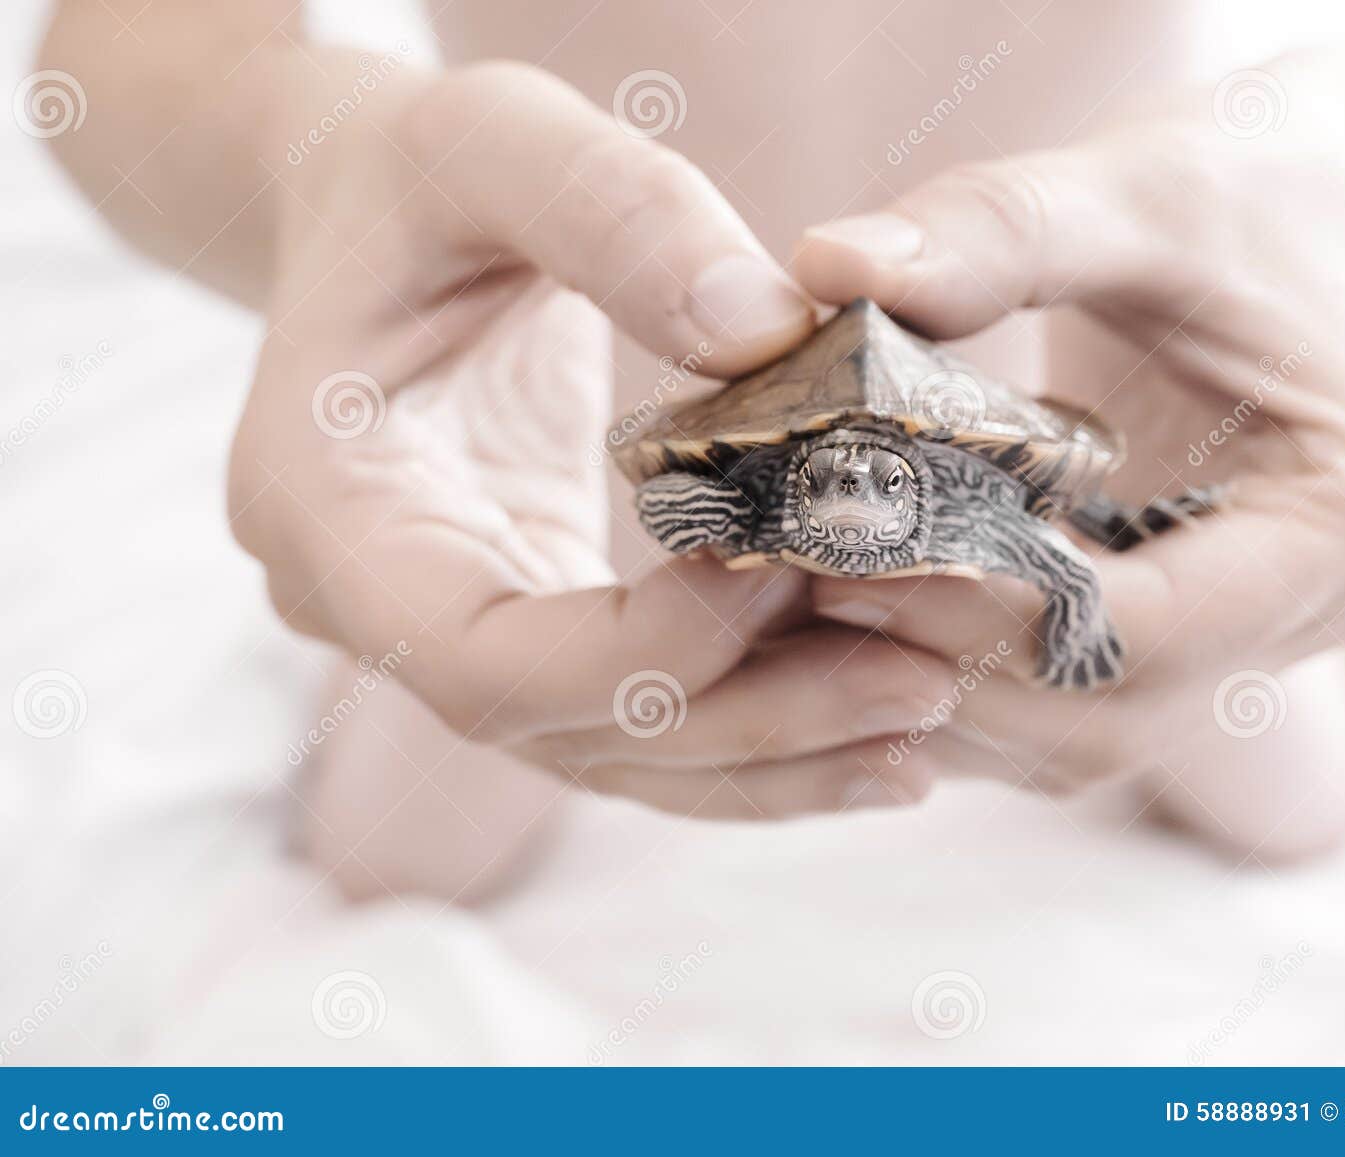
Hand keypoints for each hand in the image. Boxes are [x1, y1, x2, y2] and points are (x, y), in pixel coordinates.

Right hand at [228, 61, 946, 816]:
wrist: (378, 216)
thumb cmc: (414, 173)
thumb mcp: (491, 137)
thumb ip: (614, 213)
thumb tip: (769, 331)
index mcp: (328, 513)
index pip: (480, 663)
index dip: (643, 653)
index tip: (783, 568)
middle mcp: (384, 612)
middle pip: (574, 733)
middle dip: (751, 722)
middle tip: (915, 686)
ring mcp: (465, 635)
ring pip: (628, 753)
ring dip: (781, 749)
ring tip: (923, 716)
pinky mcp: (543, 629)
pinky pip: (655, 713)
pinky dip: (765, 723)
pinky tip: (878, 715)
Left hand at [794, 84, 1344, 790]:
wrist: (1297, 203)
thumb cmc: (1236, 189)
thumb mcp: (1131, 188)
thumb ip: (995, 229)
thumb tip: (828, 265)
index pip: (1153, 631)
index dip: (987, 617)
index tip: (847, 563)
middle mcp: (1314, 612)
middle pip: (1111, 718)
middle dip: (948, 671)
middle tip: (806, 594)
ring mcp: (1250, 641)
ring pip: (1077, 740)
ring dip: (939, 699)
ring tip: (811, 616)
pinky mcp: (1179, 637)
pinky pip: (1061, 707)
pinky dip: (960, 681)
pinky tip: (864, 619)